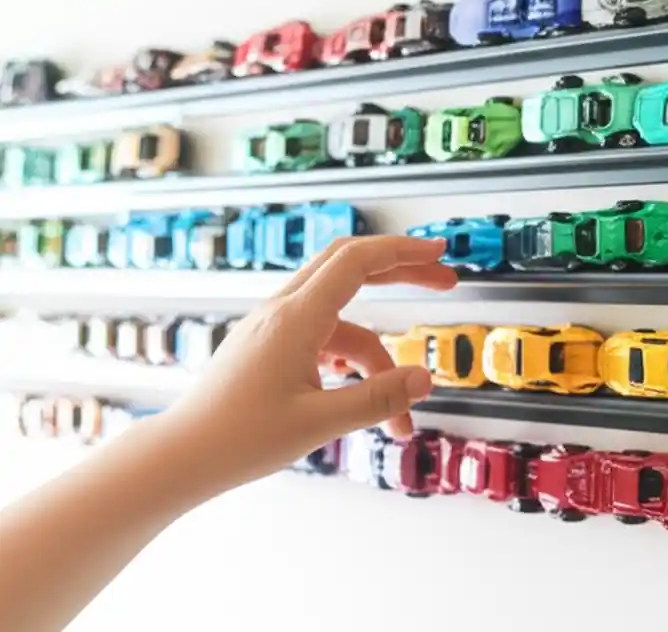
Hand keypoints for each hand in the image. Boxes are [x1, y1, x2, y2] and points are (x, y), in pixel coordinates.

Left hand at [160, 235, 456, 494]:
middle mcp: (283, 313)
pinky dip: (352, 364)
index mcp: (295, 319)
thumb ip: (377, 399)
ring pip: (344, 322)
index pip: (357, 261)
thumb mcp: (319, 423)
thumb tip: (424, 379)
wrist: (181, 456)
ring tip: (399, 421)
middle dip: (401, 272)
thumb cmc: (237, 439)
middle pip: (351, 268)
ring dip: (379, 359)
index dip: (403, 252)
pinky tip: (360, 397)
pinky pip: (325, 340)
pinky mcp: (269, 348)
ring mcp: (274, 329)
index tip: (439, 253)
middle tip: (444, 281)